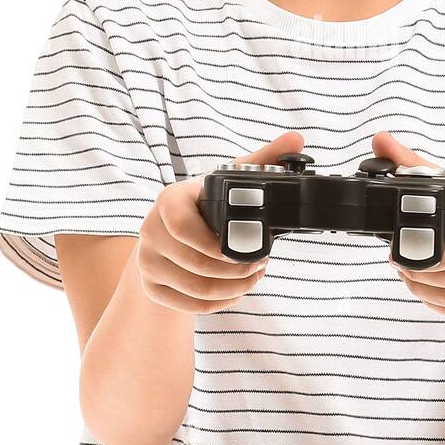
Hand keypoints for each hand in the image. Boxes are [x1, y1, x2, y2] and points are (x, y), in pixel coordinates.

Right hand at [136, 130, 305, 312]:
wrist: (168, 237)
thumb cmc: (202, 207)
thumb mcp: (226, 182)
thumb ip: (261, 160)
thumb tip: (296, 139)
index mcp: (169, 201)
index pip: (182, 225)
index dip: (216, 244)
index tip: (250, 247)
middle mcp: (151, 230)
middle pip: (196, 264)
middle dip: (237, 271)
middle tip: (261, 264)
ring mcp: (148, 261)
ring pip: (197, 289)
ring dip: (234, 289)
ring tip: (253, 277)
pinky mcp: (152, 287)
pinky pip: (192, 305)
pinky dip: (220, 303)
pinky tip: (236, 291)